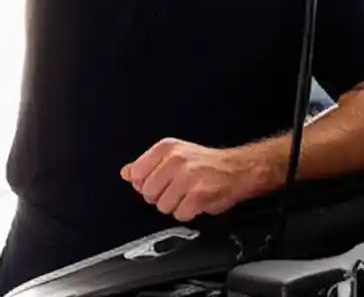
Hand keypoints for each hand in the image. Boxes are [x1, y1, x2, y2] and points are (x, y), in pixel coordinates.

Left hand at [121, 138, 259, 221]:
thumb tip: (126, 173)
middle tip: (176, 191)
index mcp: (166, 148)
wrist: (238, 169)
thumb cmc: (206, 164)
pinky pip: (180, 214)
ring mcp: (187, 177)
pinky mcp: (198, 195)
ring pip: (162, 206)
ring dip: (175, 206)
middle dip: (160, 197)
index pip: (136, 173)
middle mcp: (175, 160)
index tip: (158, 183)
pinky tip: (195, 203)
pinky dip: (187, 213)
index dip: (145, 183)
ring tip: (187, 196)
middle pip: (147, 192)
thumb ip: (148, 164)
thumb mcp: (175, 155)